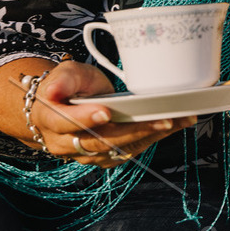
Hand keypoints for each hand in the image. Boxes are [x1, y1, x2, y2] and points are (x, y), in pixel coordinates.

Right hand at [28, 61, 196, 167]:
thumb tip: (53, 90)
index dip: (86, 119)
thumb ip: (63, 80)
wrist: (66, 107)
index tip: (106, 112)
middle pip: (100, 141)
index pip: (66, 123)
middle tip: (162, 119)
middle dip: (133, 131)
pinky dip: (154, 137)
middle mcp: (67, 143)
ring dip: (151, 135)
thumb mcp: (65, 74)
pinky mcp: (107, 157)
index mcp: (51, 120)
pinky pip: (131, 149)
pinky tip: (175, 124)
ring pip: (120, 149)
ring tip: (178, 119)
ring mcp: (87, 154)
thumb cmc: (68, 88)